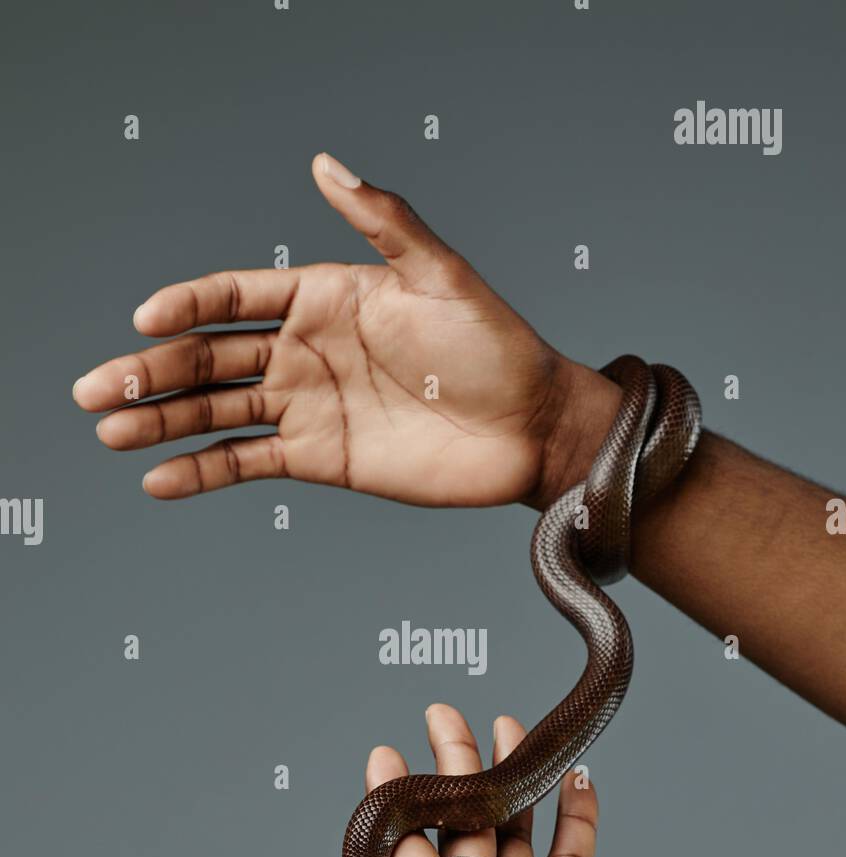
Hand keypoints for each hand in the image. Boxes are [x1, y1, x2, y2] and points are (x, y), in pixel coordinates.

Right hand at [72, 153, 618, 509]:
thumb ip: (383, 224)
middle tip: (94, 390)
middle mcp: (304, 350)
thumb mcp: (441, 277)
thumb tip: (324, 166)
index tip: (146, 317)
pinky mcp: (317, 458)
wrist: (529, 428)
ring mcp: (306, 406)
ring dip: (160, 421)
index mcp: (324, 297)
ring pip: (215, 410)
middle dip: (149, 371)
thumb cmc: (496, 345)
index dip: (188, 306)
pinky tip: (158, 480)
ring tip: (107, 429)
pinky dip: (203, 472)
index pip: (236, 297)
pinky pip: (247, 463)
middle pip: (209, 357)